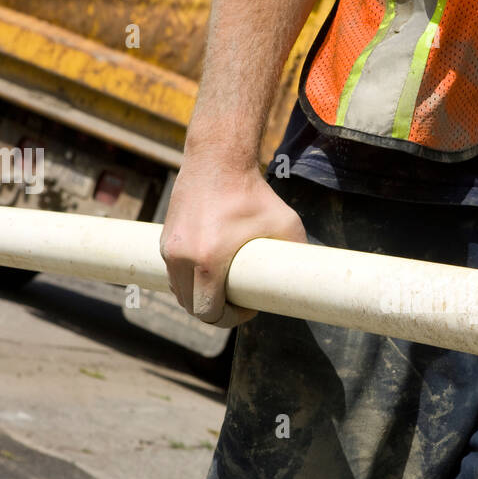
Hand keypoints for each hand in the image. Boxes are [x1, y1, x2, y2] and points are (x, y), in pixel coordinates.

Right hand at [159, 158, 305, 326]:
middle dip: (216, 311)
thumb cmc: (254, 194)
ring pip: (180, 292)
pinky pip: (174, 273)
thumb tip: (313, 277)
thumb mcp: (286, 224)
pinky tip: (209, 274)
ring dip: (200, 297)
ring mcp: (168, 249)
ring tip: (225, 288)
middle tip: (239, 301)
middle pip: (192, 307)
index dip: (230, 318)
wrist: (218, 160)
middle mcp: (181, 258)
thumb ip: (298, 253)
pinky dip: (189, 280)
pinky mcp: (164, 240)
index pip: (208, 312)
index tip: (248, 307)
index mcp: (207, 261)